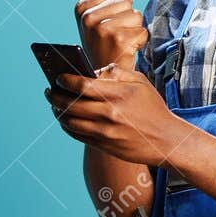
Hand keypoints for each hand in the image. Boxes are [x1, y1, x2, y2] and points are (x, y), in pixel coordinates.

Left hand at [46, 64, 186, 167]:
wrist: (166, 140)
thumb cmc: (152, 108)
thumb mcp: (140, 82)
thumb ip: (116, 73)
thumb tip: (92, 71)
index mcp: (119, 94)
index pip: (82, 85)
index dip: (66, 80)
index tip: (58, 77)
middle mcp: (110, 113)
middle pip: (71, 104)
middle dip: (55, 96)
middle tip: (49, 90)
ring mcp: (105, 132)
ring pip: (70, 121)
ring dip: (58, 111)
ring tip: (54, 104)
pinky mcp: (103, 145)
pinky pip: (77, 135)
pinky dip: (66, 126)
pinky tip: (64, 118)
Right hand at [75, 0, 147, 69]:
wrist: (101, 78)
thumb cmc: (102, 48)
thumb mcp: (93, 21)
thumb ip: (106, 4)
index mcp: (81, 8)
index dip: (118, 9)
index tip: (107, 25)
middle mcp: (89, 17)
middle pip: (127, 2)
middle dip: (126, 19)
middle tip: (115, 37)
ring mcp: (103, 28)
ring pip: (136, 16)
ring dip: (133, 30)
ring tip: (120, 43)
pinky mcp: (119, 39)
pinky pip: (142, 31)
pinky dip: (139, 42)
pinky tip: (126, 51)